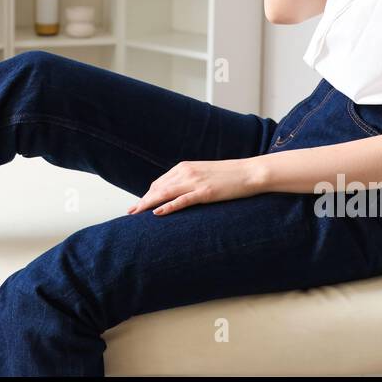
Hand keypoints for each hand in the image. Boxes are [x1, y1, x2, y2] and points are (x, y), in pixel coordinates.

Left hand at [125, 158, 262, 216]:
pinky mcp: (205, 192)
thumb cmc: (229, 175)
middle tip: (130, 212)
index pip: (159, 182)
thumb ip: (190, 180)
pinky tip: (157, 213)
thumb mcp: (204, 174)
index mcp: (185, 167)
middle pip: (158, 188)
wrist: (250, 172)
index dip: (147, 195)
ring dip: (148, 204)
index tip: (138, 205)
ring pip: (165, 193)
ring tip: (136, 214)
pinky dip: (168, 206)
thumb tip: (178, 191)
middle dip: (143, 201)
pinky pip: (182, 200)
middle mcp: (187, 172)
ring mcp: (195, 182)